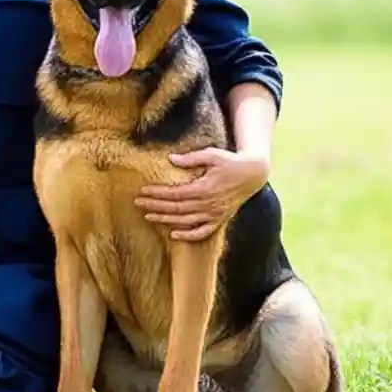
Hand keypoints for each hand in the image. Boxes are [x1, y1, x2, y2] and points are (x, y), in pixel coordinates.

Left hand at [133, 148, 270, 240]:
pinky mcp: (220, 220)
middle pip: (176, 208)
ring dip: (165, 220)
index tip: (143, 191)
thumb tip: (171, 158)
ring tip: (148, 216)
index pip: (175, 194)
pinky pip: (203, 232)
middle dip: (155, 206)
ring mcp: (214, 214)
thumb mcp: (212, 155)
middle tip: (138, 203)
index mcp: (205, 188)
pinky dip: (188, 235)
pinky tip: (173, 235)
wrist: (252, 174)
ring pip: (185, 221)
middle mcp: (209, 204)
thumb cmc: (230, 162)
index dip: (158, 193)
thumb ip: (191, 158)